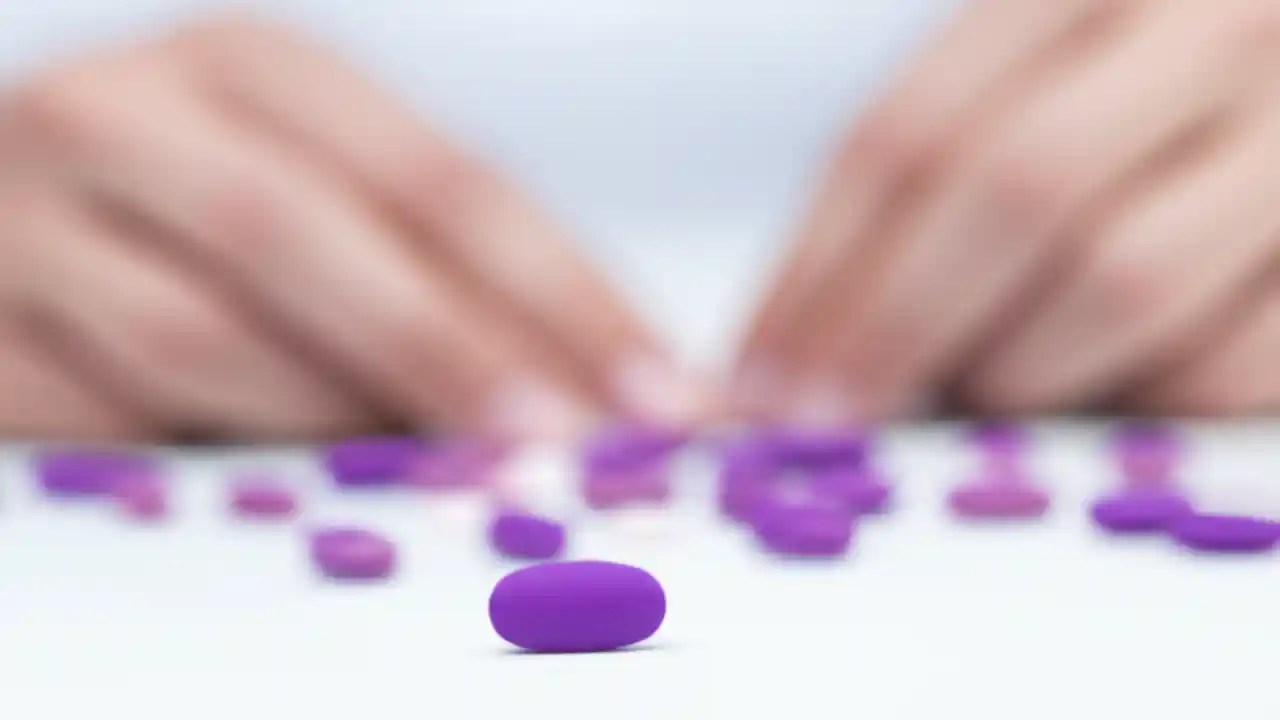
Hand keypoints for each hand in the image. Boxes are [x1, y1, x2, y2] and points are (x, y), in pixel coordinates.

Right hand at [0, 15, 695, 440]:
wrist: (2, 208)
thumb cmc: (199, 210)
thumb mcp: (328, 196)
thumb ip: (439, 270)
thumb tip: (593, 384)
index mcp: (251, 67)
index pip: (438, 178)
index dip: (558, 291)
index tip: (654, 389)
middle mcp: (124, 117)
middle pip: (309, 237)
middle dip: (451, 354)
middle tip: (559, 449)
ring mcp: (22, 220)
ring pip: (206, 337)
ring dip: (338, 419)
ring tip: (443, 476)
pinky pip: (108, 417)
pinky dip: (216, 457)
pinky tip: (293, 488)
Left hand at [737, 0, 1279, 421]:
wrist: (1269, 68)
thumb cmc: (1123, 103)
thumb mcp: (1019, 83)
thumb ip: (923, 180)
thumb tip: (801, 352)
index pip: (910, 132)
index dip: (818, 272)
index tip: (763, 377)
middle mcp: (1214, 21)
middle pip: (1013, 192)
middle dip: (895, 329)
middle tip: (825, 420)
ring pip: (1121, 278)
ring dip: (1013, 370)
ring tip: (970, 392)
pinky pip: (1225, 364)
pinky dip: (1134, 405)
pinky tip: (1092, 395)